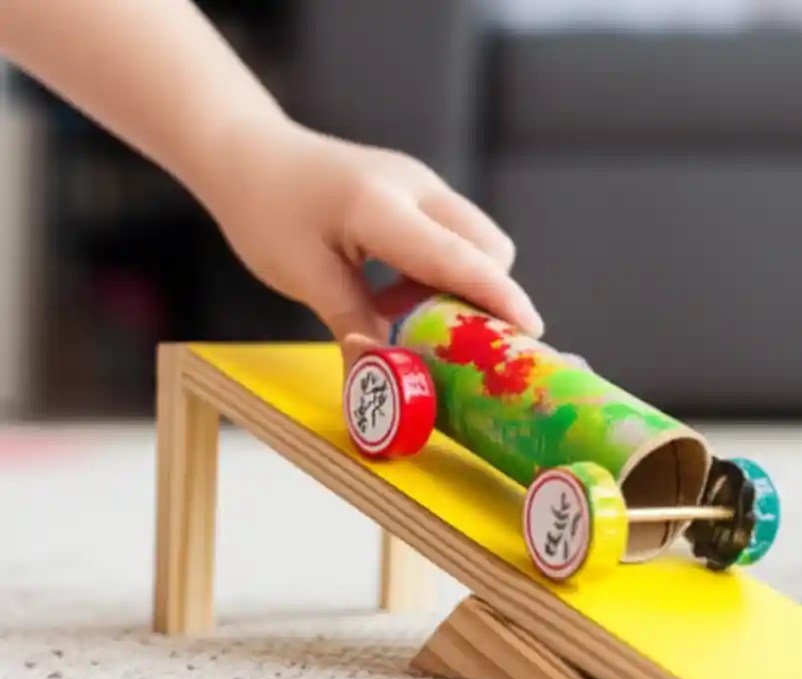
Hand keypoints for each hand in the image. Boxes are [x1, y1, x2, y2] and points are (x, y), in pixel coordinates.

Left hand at [193, 117, 543, 368]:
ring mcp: (423, 185)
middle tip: (456, 342)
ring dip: (461, 285)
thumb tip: (382, 383)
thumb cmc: (266, 211)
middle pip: (488, 248)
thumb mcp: (302, 277)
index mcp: (380, 207)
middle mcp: (415, 187)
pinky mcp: (420, 192)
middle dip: (486, 296)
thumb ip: (352, 327)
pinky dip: (442, 271)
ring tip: (408, 314)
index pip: (455, 257)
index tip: (531, 331)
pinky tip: (395, 291)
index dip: (496, 297)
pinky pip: (455, 237)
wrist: (251, 153)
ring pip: (478, 241)